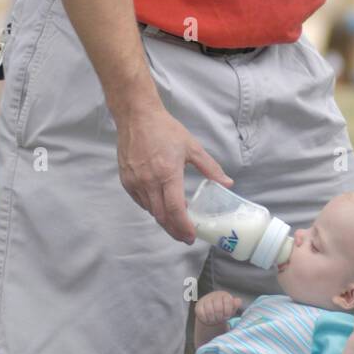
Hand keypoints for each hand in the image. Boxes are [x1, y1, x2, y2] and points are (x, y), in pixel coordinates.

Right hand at [116, 102, 232, 243]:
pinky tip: (161, 206)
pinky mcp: (126, 181)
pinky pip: (140, 202)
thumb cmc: (165, 130)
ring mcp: (135, 182)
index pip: (175, 209)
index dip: (184, 226)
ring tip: (176, 223)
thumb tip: (228, 183)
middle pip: (162, 216)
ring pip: (150, 211)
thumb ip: (210, 168)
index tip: (192, 236)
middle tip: (186, 236)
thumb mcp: (192, 147)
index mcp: (168, 173)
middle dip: (174, 230)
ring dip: (164, 220)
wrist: (137, 117)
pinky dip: (152, 208)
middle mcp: (149, 181)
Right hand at [195, 291, 241, 326]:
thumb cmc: (224, 310)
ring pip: (209, 312)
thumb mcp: (232, 308)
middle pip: (218, 308)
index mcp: (224, 295)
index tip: (227, 316)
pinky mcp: (198, 306)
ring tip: (214, 320)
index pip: (227, 302)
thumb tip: (238, 301)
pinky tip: (208, 319)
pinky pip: (201, 314)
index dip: (227, 312)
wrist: (212, 311)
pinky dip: (205, 319)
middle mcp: (214, 295)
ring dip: (213, 319)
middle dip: (220, 317)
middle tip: (220, 319)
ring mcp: (205, 299)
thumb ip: (236, 305)